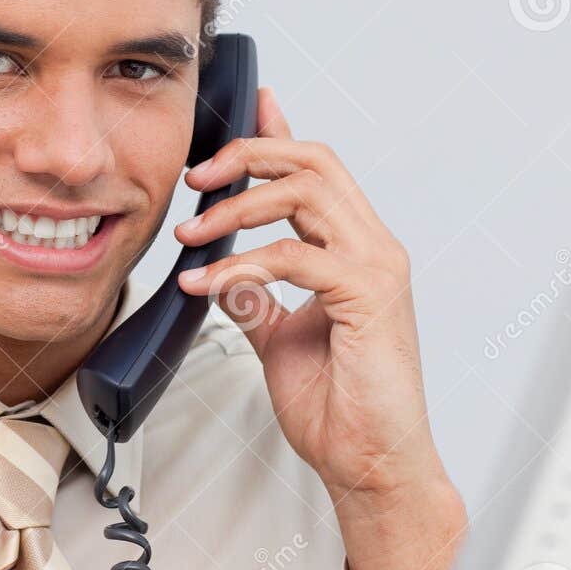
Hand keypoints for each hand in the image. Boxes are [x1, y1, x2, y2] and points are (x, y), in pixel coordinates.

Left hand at [176, 89, 465, 569]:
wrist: (368, 465)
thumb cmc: (338, 410)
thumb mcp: (279, 340)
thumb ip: (256, 298)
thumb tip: (221, 271)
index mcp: (355, 251)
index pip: (317, 171)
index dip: (279, 131)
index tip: (246, 104)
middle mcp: (373, 248)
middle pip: (313, 161)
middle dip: (248, 156)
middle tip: (195, 181)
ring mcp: (376, 268)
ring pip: (307, 192)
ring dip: (239, 207)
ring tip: (194, 237)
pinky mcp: (369, 296)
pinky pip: (297, 255)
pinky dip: (244, 264)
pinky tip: (211, 285)